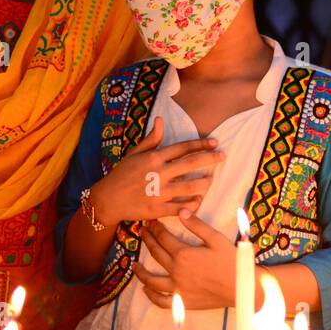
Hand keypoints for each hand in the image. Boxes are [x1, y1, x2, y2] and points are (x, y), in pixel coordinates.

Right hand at [91, 117, 221, 223]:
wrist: (107, 199)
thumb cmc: (121, 174)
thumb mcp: (134, 153)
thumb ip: (151, 139)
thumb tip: (161, 120)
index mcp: (154, 158)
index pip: (183, 148)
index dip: (201, 144)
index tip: (215, 142)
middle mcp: (158, 173)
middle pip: (191, 163)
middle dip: (210, 159)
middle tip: (223, 156)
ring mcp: (158, 192)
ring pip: (189, 187)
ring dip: (204, 182)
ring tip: (211, 180)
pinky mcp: (157, 209)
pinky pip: (180, 207)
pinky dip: (191, 204)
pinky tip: (199, 200)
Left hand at [135, 209, 249, 310]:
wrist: (241, 286)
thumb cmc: (231, 260)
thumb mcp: (216, 238)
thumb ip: (197, 225)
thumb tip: (181, 211)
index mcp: (184, 254)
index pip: (164, 238)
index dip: (156, 228)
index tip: (150, 221)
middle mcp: (176, 271)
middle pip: (156, 254)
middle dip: (147, 240)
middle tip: (141, 232)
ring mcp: (177, 288)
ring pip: (152, 280)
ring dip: (140, 271)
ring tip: (134, 265)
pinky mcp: (182, 302)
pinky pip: (161, 300)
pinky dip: (151, 296)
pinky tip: (146, 290)